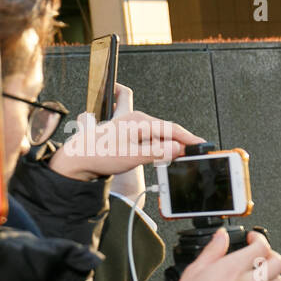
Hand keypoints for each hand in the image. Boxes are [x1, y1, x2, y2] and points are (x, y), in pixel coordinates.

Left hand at [48, 83, 204, 180]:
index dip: (189, 138)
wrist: (79, 158)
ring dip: (169, 148)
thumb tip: (177, 148)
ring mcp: (135, 127)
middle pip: (168, 131)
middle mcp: (138, 121)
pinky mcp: (132, 135)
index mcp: (139, 121)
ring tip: (176, 160)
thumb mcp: (132, 156)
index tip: (202, 145)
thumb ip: (157, 152)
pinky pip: (153, 140)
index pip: (172, 128)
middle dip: (181, 144)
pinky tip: (160, 157)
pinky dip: (160, 149)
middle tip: (192, 157)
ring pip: (161, 137)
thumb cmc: (100, 154)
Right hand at [167, 228, 280, 280]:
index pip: (262, 246)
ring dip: (270, 273)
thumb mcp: (194, 272)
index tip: (251, 238)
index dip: (259, 238)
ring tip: (257, 273)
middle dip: (271, 255)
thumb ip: (212, 251)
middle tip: (259, 254)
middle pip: (278, 262)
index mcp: (235, 268)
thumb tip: (221, 236)